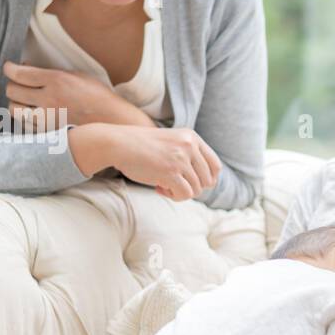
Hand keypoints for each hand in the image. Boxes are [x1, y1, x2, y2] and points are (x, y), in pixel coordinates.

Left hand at [4, 61, 153, 127]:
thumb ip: (52, 71)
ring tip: (25, 100)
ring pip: (14, 109)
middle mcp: (49, 99)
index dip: (9, 68)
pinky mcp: (48, 133)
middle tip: (20, 83)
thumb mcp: (77, 75)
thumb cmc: (97, 97)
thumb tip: (27, 66)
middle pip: (12, 90)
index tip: (10, 68)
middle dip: (13, 84)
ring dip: (16, 103)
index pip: (18, 73)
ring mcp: (47, 118)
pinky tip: (34, 114)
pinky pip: (25, 124)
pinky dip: (25, 118)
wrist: (112, 122)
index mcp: (56, 81)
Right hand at [71, 123, 221, 200]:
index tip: (196, 184)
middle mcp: (190, 146)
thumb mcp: (172, 143)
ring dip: (180, 193)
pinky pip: (185, 194)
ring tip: (164, 185)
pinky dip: (174, 197)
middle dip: (192, 188)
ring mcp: (181, 159)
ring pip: (196, 190)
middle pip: (207, 181)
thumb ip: (189, 156)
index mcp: (192, 137)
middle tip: (174, 185)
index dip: (208, 180)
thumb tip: (208, 184)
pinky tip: (160, 188)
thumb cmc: (143, 147)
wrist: (119, 144)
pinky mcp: (171, 172)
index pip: (215, 166)